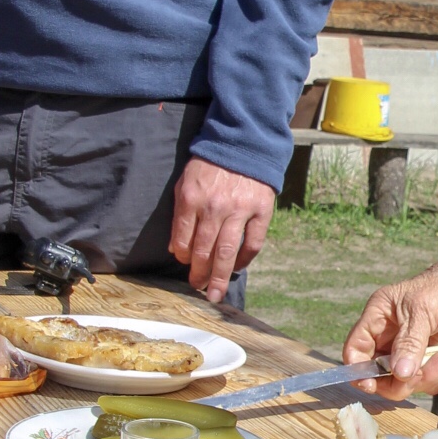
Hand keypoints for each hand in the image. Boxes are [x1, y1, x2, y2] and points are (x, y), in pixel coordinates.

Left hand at [169, 157, 274, 303]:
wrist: (242, 144)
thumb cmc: (209, 166)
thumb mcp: (185, 183)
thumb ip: (180, 214)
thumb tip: (176, 248)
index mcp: (191, 200)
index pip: (182, 240)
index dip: (181, 256)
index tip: (184, 262)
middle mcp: (214, 207)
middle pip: (203, 251)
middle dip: (199, 274)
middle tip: (197, 287)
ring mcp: (240, 210)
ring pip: (227, 253)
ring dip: (219, 277)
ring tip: (215, 294)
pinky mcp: (261, 211)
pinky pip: (253, 243)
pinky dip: (245, 259)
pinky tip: (237, 267)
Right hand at [342, 232, 437, 399]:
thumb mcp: (424, 311)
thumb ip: (409, 343)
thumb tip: (399, 374)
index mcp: (378, 318)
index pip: (355, 350)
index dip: (359, 370)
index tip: (372, 384)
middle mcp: (390, 337)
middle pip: (381, 376)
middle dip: (403, 380)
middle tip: (423, 373)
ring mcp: (411, 351)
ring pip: (408, 383)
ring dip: (430, 376)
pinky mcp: (431, 359)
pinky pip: (431, 381)